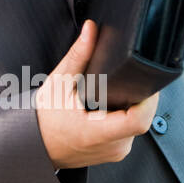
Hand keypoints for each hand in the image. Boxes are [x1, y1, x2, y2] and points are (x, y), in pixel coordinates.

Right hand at [34, 19, 158, 169]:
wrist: (35, 145)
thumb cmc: (44, 118)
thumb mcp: (59, 83)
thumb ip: (78, 56)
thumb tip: (91, 30)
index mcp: (96, 132)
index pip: (139, 120)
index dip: (148, 99)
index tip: (145, 81)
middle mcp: (112, 147)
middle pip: (142, 117)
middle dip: (136, 96)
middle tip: (124, 81)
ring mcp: (116, 152)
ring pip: (138, 124)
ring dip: (130, 106)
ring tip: (110, 96)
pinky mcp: (117, 152)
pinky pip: (130, 131)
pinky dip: (124, 116)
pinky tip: (108, 108)